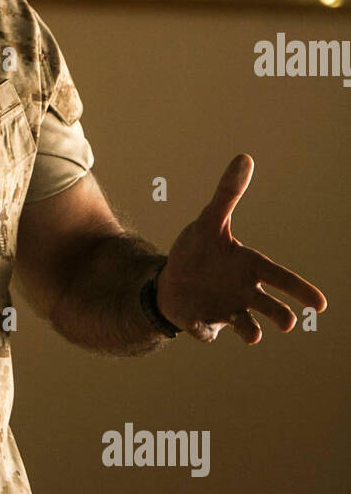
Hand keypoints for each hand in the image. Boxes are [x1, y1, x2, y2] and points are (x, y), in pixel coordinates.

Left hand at [156, 154, 326, 344]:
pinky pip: (205, 331)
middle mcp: (245, 293)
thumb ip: (227, 195)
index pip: (280, 278)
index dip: (300, 290)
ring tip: (254, 336)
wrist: (171, 278)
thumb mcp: (209, 221)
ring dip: (250, 331)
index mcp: (250, 268)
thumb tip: (244, 157)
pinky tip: (197, 325)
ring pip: (246, 326)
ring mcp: (226, 311)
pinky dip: (203, 329)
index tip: (321, 304)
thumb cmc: (198, 250)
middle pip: (269, 308)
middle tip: (288, 323)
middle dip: (279, 315)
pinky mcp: (204, 325)